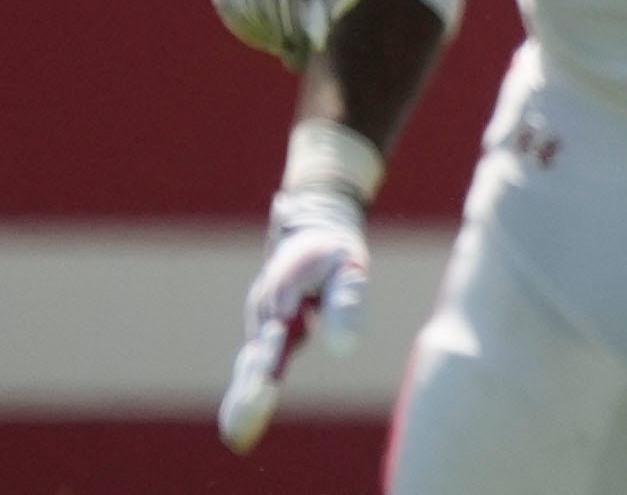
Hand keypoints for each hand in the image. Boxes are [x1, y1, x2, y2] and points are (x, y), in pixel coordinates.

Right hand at [217, 186, 368, 452]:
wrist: (316, 228)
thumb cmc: (334, 250)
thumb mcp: (347, 269)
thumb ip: (345, 305)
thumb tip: (342, 349)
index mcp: (281, 294)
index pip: (272, 339)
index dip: (266, 366)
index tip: (264, 390)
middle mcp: (265, 313)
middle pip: (253, 363)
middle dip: (247, 395)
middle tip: (244, 428)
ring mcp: (263, 325)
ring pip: (250, 369)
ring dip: (244, 402)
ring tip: (241, 436)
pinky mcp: (269, 335)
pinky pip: (257, 370)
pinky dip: (248, 397)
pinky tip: (243, 433)